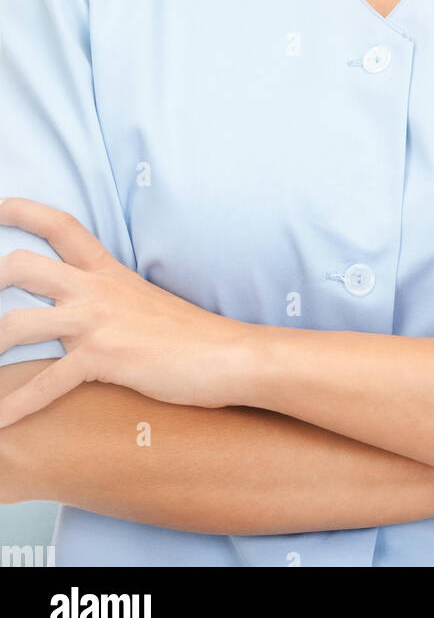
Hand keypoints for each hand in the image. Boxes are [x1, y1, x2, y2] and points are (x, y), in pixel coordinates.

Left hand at [0, 198, 255, 425]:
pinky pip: (46, 383)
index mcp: (107, 272)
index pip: (61, 227)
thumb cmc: (190, 335)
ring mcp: (97, 323)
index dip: (24, 212)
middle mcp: (96, 290)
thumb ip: (110, 298)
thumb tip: (87, 309)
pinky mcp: (104, 359)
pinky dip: (16, 406)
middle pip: (22, 266)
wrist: (228, 355)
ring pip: (18, 324)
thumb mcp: (144, 301)